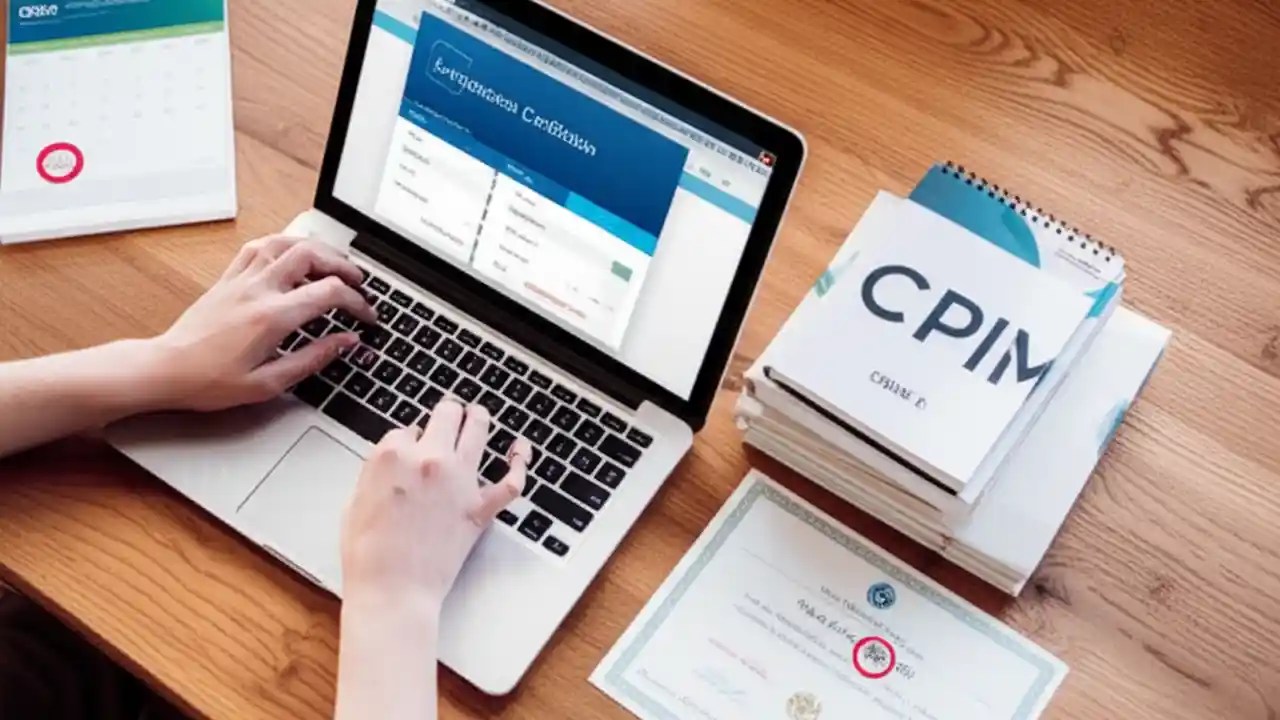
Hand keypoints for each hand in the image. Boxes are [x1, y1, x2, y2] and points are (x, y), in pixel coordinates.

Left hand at [149, 235, 376, 411]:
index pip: (330, 293)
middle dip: (343, 265)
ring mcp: (241, 280)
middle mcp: (258, 290)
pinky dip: (283, 244)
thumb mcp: (270, 383)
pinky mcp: (228, 279)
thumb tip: (345, 342)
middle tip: (358, 283)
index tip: (366, 316)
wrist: (166, 370)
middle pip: (312, 255)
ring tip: (332, 263)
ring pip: (286, 243)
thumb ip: (314, 358)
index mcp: (273, 317)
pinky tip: (292, 255)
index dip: (358, 303)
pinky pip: (259, 247)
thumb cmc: (210, 381)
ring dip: (316, 248)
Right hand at [341, 401, 531, 609]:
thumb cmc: (369, 556)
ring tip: (477, 414)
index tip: (410, 446)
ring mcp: (459, 480)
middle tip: (448, 413)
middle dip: (446, 412)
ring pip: (477, 429)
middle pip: (445, 414)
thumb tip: (388, 464)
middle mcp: (429, 460)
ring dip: (477, 417)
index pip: (406, 429)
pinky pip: (509, 480)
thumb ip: (375, 474)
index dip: (408, 439)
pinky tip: (520, 450)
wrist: (393, 590)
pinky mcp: (480, 507)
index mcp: (392, 456)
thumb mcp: (354, 502)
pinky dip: (519, 463)